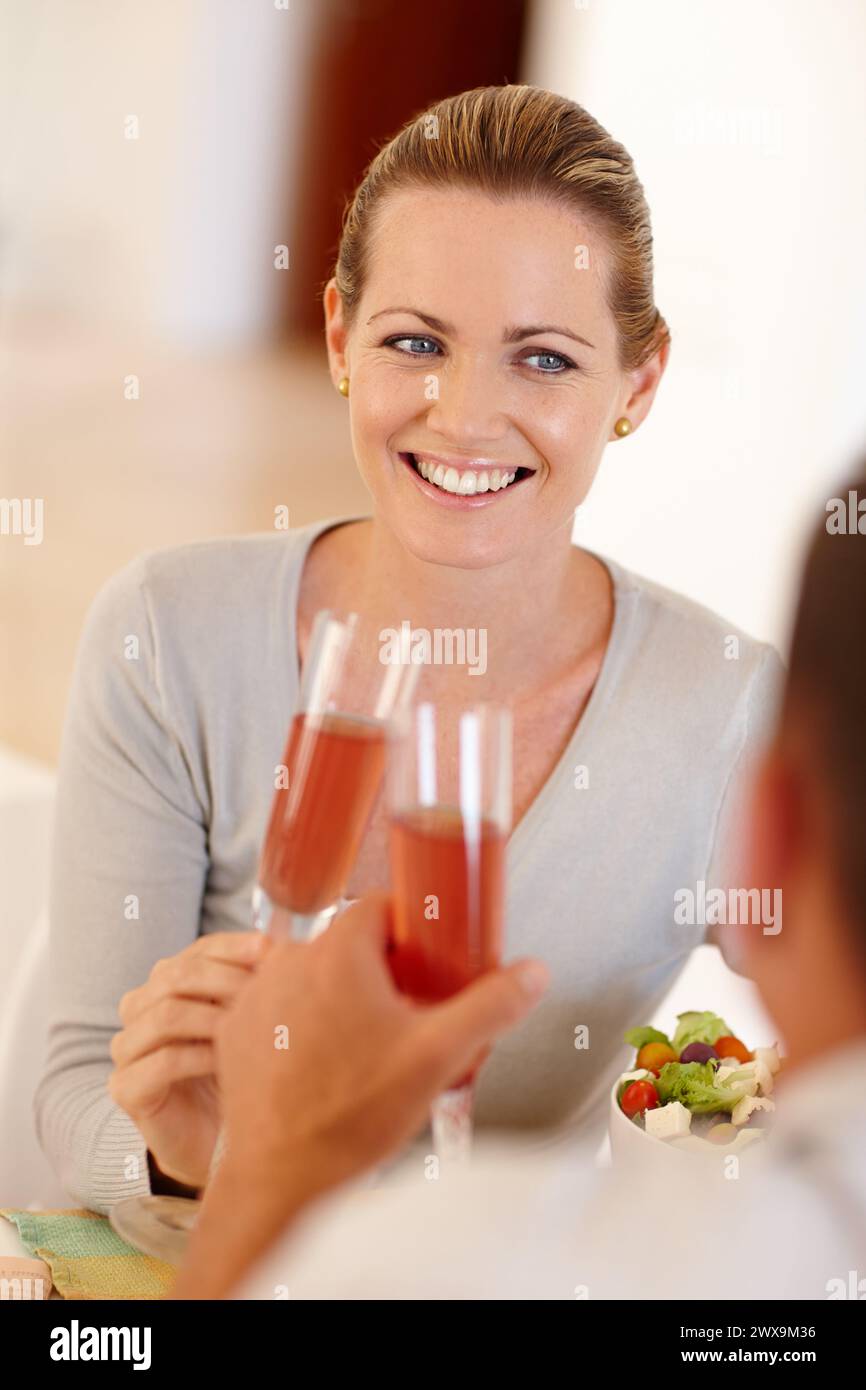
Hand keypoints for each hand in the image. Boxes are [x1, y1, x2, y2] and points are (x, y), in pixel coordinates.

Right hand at [109, 930, 267, 1188]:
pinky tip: (229, 1062)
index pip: (197, 951)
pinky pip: (163, 1061)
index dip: (234, 948)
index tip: (271, 951)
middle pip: (175, 976)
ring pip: (165, 1014)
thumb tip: (287, 949)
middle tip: (264, 993)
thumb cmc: (237, 1073)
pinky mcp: (126, 1088)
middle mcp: (139, 1008)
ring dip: (214, 1017)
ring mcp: (127, 1048)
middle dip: (225, 980)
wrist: (219, 1141)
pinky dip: (201, 1056)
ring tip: (250, 1028)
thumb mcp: (248, 1022)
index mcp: (167, 983)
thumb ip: (256, 984)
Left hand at [172, 892, 548, 1297]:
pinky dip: (301, 1024)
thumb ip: (490, 1005)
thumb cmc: (353, 1116)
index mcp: (338, 953)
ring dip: (339, 997)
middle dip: (380, 971)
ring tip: (365, 1047)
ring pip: (311, 977)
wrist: (281, 1178)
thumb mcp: (439, 1056)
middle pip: (347, 944)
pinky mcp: (234, 1029)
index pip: (379, 906)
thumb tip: (532, 973)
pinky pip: (278, 1009)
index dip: (411, 930)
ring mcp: (254, 995)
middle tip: (407, 1014)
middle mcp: (288, 962)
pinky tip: (324, 1062)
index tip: (429, 957)